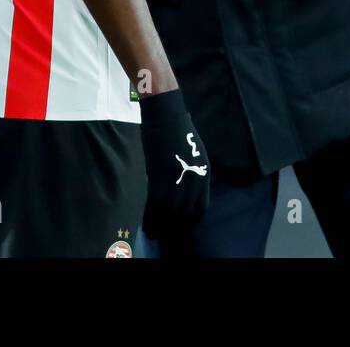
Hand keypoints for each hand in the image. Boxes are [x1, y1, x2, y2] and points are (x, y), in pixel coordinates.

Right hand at [139, 88, 210, 238]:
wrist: (166, 114)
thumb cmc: (177, 128)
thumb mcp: (193, 153)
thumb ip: (189, 173)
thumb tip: (180, 189)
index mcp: (204, 175)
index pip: (200, 209)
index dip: (190, 222)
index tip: (181, 228)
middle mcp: (194, 181)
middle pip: (185, 215)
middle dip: (174, 228)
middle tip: (163, 234)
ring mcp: (178, 180)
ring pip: (169, 214)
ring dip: (160, 227)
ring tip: (152, 233)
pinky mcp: (160, 178)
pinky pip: (155, 206)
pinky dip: (150, 218)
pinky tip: (145, 224)